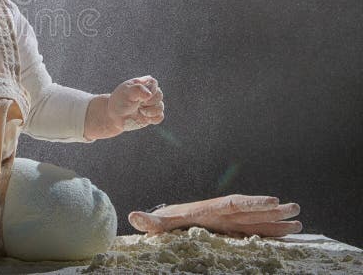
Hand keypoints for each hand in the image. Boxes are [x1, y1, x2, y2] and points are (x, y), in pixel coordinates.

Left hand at [107, 75, 164, 131]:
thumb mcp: (126, 92)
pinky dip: (152, 119)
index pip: (154, 83)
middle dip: (149, 102)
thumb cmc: (119, 101)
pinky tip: (144, 117)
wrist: (115, 117)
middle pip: (159, 95)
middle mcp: (149, 93)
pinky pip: (160, 117)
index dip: (148, 91)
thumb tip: (150, 94)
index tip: (138, 96)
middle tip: (138, 104)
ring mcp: (152, 104)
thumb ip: (138, 89)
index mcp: (143, 83)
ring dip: (150, 111)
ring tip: (140, 111)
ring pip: (160, 107)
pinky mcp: (152, 115)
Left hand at [128, 194, 301, 237]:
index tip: (271, 200)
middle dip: (270, 209)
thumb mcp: (158, 223)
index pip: (233, 204)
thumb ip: (149, 221)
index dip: (252, 203)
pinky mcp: (234, 230)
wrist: (170, 222)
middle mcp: (224, 213)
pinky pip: (256, 230)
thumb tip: (133, 216)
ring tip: (298, 218)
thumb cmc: (165, 222)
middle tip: (293, 206)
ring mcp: (231, 222)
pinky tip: (290, 231)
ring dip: (276, 219)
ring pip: (257, 220)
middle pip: (250, 210)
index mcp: (209, 210)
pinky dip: (273, 230)